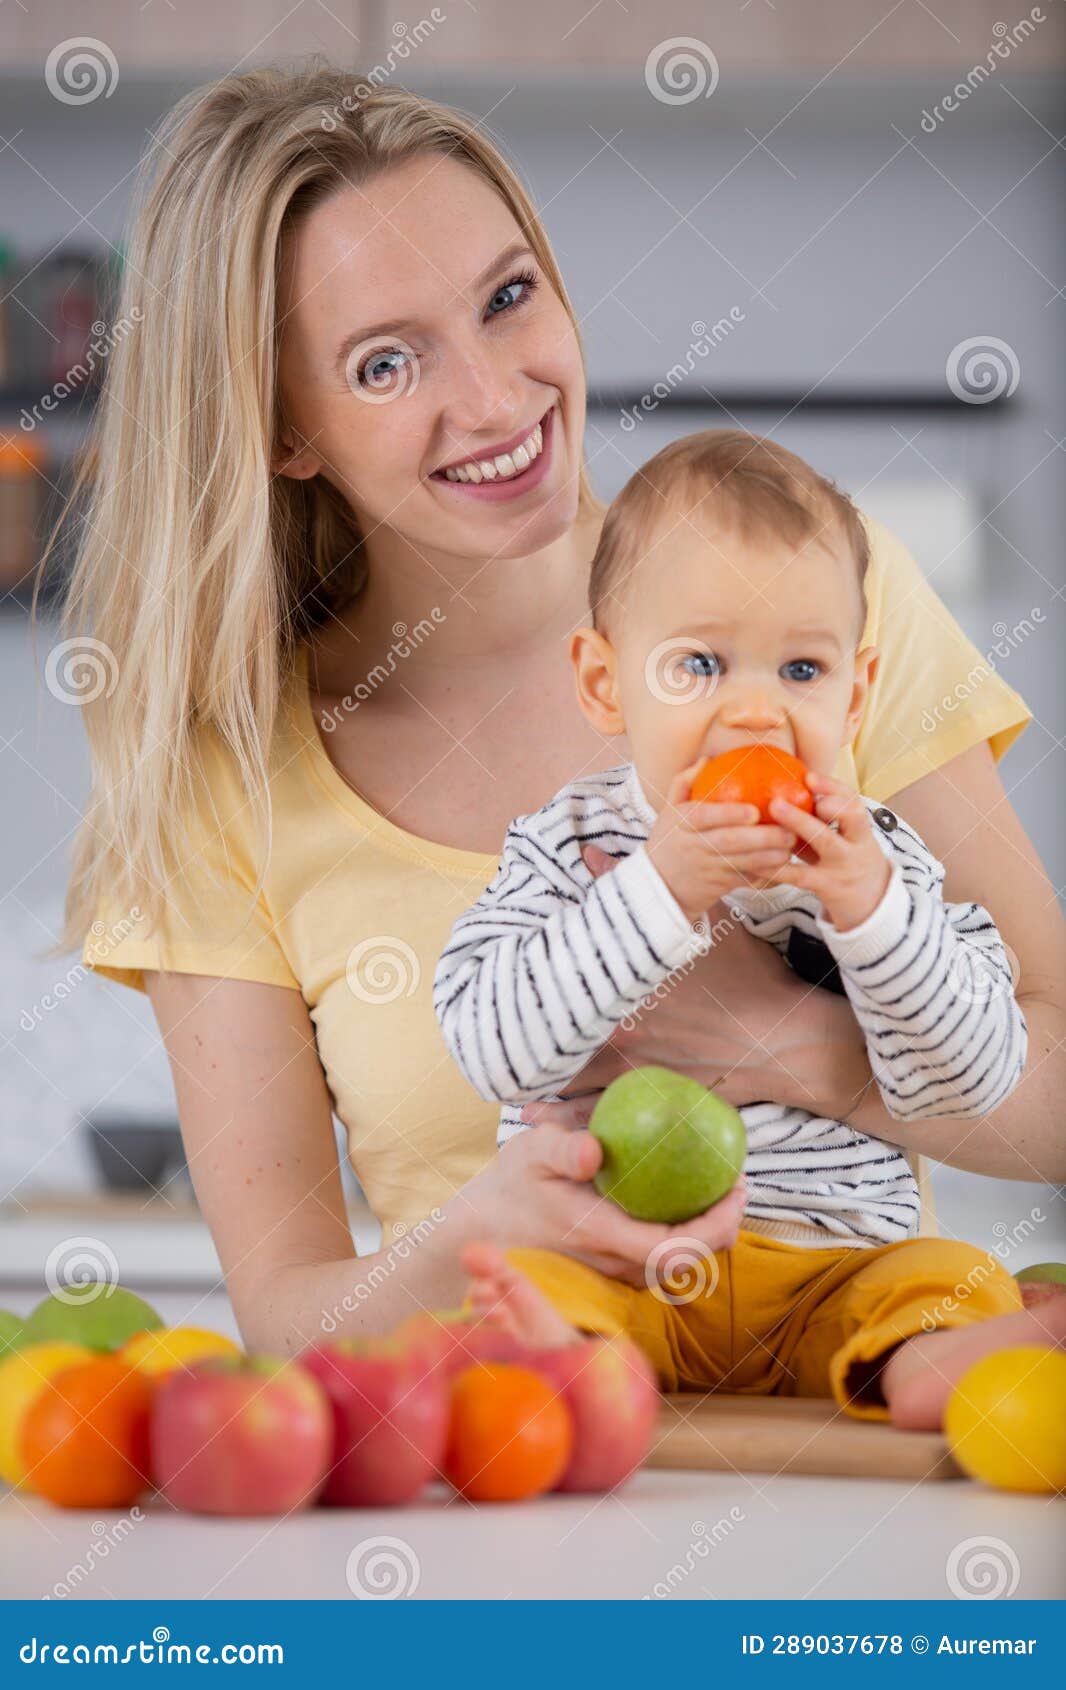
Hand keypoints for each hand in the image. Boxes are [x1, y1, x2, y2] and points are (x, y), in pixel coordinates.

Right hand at [463, 1122, 747, 1284]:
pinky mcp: (611, 1271)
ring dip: (705, 1232)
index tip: (736, 1187)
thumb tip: (594, 1148)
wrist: (481, 1232)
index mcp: (602, 1235)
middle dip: (723, 1226)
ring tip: (717, 1188)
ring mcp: (613, 1273)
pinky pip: (660, 1261)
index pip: (677, 1247)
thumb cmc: (510, 1186)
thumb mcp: (529, 1152)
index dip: (717, 1224)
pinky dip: (683, 1236)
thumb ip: (561, 1148)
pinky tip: (685, 1202)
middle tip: (735, 1181)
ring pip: (677, 1265)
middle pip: (689, 1262)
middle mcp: (614, 1264)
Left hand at [519, 843, 875, 1125]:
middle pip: (559, 1035)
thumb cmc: (747, 976)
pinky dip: (570, 1116)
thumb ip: (637, 886)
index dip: (523, 982)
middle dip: (525, 1035)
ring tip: (504, 1084)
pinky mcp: (656, 1098)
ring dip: (540, 1081)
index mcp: (626, 987)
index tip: (494, 978)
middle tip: (484, 1036)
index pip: (560, 984)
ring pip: (572, 1079)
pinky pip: (603, 1113)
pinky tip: (542, 1121)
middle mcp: (622, 1032)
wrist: (787, 1039)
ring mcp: (637, 1070)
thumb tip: (590, 851)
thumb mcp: (700, 923)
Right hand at [645, 761, 797, 920]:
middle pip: (729, 842)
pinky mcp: (718, 887)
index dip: (729, 814)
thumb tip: (707, 759)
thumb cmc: (670, 840)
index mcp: (681, 823)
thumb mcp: (669, 810)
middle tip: (788, 831)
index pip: (703, 817)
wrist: (660, 886)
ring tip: (790, 848)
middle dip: (761, 838)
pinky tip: (782, 867)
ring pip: (741, 864)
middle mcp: (693, 846)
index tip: (755, 811)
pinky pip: (744, 881)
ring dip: (768, 858)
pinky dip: (764, 875)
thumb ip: (684, 782)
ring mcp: (706, 869)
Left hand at [767, 773, 891, 931]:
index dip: (834, 787)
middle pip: (848, 816)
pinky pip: (800, 875)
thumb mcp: (844, 840)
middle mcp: (856, 844)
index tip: (809, 776)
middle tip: (791, 791)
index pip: (854, 802)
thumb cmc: (847, 861)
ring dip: (798, 825)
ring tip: (771, 813)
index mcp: (860, 829)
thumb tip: (782, 787)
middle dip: (822, 800)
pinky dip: (777, 868)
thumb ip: (822, 819)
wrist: (871, 903)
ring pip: (824, 841)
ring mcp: (844, 865)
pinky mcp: (827, 886)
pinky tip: (755, 860)